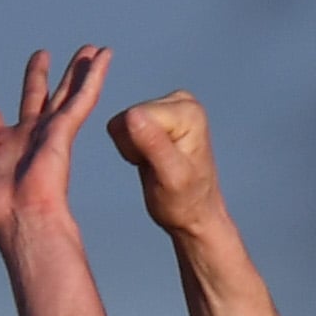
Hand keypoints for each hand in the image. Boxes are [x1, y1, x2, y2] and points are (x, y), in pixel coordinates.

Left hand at [0, 45, 111, 238]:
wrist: (21, 219)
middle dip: (37, 78)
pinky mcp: (65, 129)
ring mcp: (49, 132)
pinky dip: (96, 76)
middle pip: (34, 99)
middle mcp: (26, 137)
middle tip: (40, 55)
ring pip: (66, 93)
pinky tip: (106, 56)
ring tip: (89, 50)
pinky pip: (83, 97)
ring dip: (77, 71)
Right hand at [107, 89, 223, 234]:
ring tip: (155, 164)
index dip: (136, 146)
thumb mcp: (169, 176)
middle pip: (127, 116)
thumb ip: (153, 143)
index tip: (158, 164)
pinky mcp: (155, 115)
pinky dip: (130, 149)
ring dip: (132, 149)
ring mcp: (167, 106)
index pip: (134, 115)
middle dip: (134, 146)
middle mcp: (180, 101)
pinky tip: (150, 159)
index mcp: (187, 110)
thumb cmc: (185, 201)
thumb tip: (131, 115)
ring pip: (122, 122)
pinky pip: (121, 127)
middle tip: (156, 167)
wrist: (194, 214)